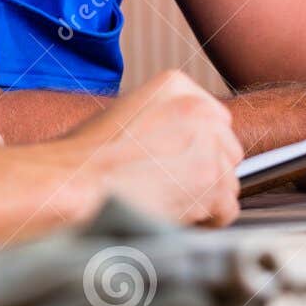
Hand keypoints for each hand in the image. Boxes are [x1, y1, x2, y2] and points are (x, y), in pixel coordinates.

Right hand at [58, 71, 243, 226]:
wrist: (76, 181)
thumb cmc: (88, 154)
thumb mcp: (128, 111)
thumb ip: (166, 118)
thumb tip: (189, 143)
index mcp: (177, 85)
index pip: (214, 120)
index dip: (196, 147)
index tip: (175, 161)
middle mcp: (199, 108)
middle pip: (227, 148)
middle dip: (205, 171)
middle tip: (170, 184)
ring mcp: (208, 145)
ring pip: (229, 181)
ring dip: (204, 197)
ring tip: (166, 199)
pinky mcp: (212, 183)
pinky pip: (228, 209)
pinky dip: (206, 221)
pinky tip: (176, 214)